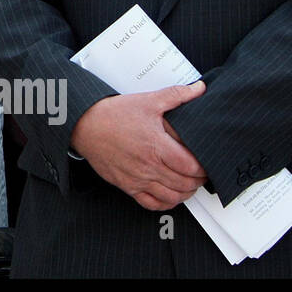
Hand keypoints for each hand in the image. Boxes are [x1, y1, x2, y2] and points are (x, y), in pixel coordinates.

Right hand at [70, 81, 208, 209]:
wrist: (85, 125)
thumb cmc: (113, 114)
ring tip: (188, 184)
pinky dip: (166, 202)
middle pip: (184, 183)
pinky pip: (152, 203)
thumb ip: (176, 95)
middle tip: (201, 174)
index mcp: (156, 146)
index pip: (191, 166)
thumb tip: (198, 88)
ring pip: (171, 196)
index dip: (204, 168)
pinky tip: (170, 194)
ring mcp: (137, 178)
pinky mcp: (127, 185)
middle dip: (198, 181)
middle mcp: (148, 166)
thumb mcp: (148, 101)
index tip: (206, 164)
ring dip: (185, 193)